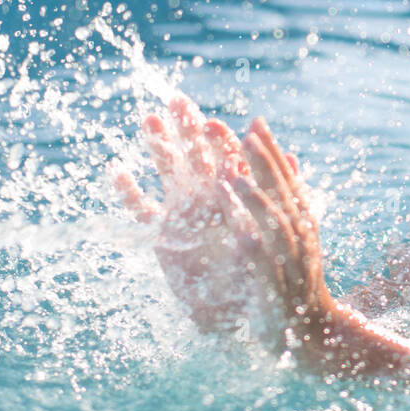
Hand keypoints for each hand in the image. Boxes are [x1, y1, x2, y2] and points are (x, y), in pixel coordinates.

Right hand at [114, 94, 307, 337]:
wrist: (238, 310)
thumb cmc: (261, 273)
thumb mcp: (275, 235)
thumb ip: (282, 199)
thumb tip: (292, 160)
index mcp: (236, 198)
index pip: (228, 160)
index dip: (221, 141)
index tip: (212, 121)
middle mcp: (209, 200)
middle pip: (196, 156)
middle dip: (187, 128)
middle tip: (177, 100)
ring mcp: (184, 214)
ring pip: (170, 173)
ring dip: (160, 147)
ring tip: (150, 120)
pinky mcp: (164, 236)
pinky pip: (143, 211)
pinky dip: (129, 193)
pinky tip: (117, 172)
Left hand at [222, 116, 332, 335]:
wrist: (315, 333)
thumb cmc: (299, 280)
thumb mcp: (298, 235)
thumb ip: (290, 198)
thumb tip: (288, 159)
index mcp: (301, 221)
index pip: (286, 178)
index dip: (271, 150)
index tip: (254, 121)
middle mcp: (300, 237)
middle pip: (281, 193)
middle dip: (260, 164)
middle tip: (240, 134)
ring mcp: (290, 263)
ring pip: (274, 227)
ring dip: (255, 201)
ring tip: (232, 178)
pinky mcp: (277, 291)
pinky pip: (266, 268)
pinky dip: (255, 250)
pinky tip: (239, 235)